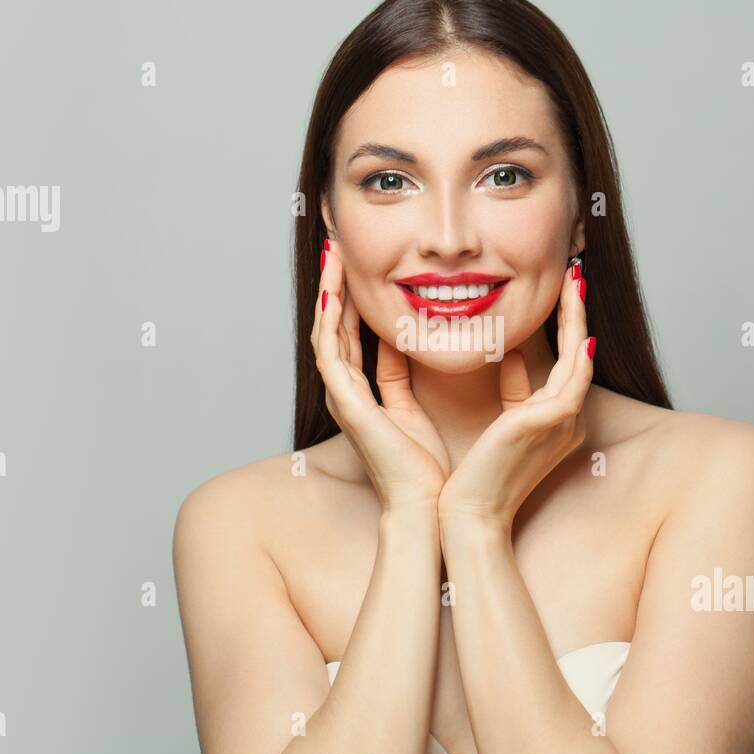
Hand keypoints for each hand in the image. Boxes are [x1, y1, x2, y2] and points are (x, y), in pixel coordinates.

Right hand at [312, 240, 449, 510]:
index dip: (350, 297)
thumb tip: (403, 340)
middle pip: (333, 326)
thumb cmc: (427, 469)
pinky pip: (332, 354)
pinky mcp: (348, 405)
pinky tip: (332, 293)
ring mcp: (343, 398)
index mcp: (364, 393)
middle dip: (333, 286)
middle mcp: (348, 392)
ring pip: (327, 333)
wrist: (425, 507)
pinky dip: (330, 322)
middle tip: (336, 246)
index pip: (351, 334)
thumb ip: (402, 374)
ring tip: (332, 256)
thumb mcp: (415, 406)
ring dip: (328, 293)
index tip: (355, 263)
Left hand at [437, 261, 594, 530]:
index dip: (567, 326)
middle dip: (577, 312)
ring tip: (574, 280)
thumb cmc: (478, 476)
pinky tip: (576, 323)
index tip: (562, 293)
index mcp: (555, 422)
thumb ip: (513, 390)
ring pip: (580, 356)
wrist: (470, 515)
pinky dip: (575, 345)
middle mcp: (567, 421)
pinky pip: (573, 374)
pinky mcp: (551, 421)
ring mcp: (564, 422)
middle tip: (575, 272)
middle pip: (580, 354)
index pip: (567, 363)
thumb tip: (515, 353)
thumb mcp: (501, 424)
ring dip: (578, 316)